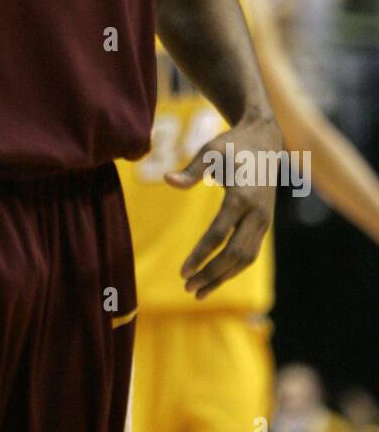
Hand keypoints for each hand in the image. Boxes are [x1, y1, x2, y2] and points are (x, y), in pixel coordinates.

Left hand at [165, 115, 280, 299]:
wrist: (265, 139)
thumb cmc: (232, 144)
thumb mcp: (210, 150)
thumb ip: (191, 169)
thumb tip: (167, 180)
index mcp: (241, 196)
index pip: (219, 234)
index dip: (200, 255)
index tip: (183, 272)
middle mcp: (257, 212)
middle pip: (235, 254)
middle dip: (211, 273)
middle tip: (187, 288)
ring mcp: (264, 220)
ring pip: (246, 258)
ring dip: (223, 277)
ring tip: (199, 292)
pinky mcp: (265, 223)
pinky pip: (251, 252)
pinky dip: (233, 269)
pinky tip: (214, 278)